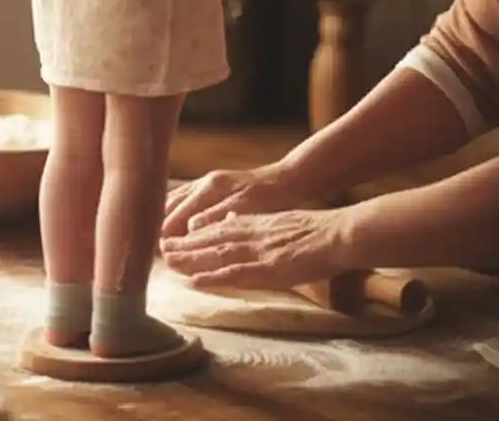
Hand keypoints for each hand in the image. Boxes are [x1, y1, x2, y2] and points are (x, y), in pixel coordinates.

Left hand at [160, 208, 350, 289]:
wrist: (339, 233)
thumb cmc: (315, 228)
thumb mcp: (277, 218)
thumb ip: (252, 221)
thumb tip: (230, 218)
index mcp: (255, 223)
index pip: (216, 227)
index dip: (192, 234)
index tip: (172, 237)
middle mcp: (251, 235)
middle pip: (210, 240)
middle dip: (183, 245)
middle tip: (160, 249)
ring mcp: (259, 252)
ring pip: (216, 254)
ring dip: (190, 259)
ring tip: (168, 262)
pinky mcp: (269, 269)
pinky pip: (235, 274)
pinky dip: (213, 277)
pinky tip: (194, 281)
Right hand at [161, 163, 304, 239]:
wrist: (288, 178)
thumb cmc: (271, 195)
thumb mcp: (248, 207)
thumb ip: (218, 216)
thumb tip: (190, 228)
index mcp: (210, 187)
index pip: (178, 212)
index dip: (165, 233)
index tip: (155, 251)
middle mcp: (204, 182)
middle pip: (171, 205)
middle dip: (158, 226)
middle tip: (148, 248)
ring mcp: (207, 182)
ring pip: (175, 200)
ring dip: (163, 218)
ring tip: (153, 239)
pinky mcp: (212, 186)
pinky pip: (184, 197)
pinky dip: (174, 211)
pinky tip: (171, 222)